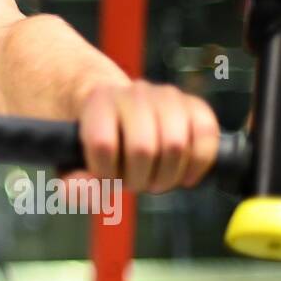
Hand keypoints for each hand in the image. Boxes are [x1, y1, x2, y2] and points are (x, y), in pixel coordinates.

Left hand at [73, 80, 219, 193]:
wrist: (119, 112)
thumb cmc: (95, 143)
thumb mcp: (73, 164)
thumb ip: (75, 184)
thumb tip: (94, 189)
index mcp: (98, 102)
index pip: (103, 144)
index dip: (106, 172)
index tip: (105, 175)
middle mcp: (133, 92)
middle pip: (143, 149)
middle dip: (139, 179)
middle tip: (134, 182)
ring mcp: (167, 95)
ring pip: (175, 145)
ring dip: (167, 176)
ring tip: (156, 178)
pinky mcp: (194, 105)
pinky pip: (206, 134)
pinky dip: (199, 163)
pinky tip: (185, 176)